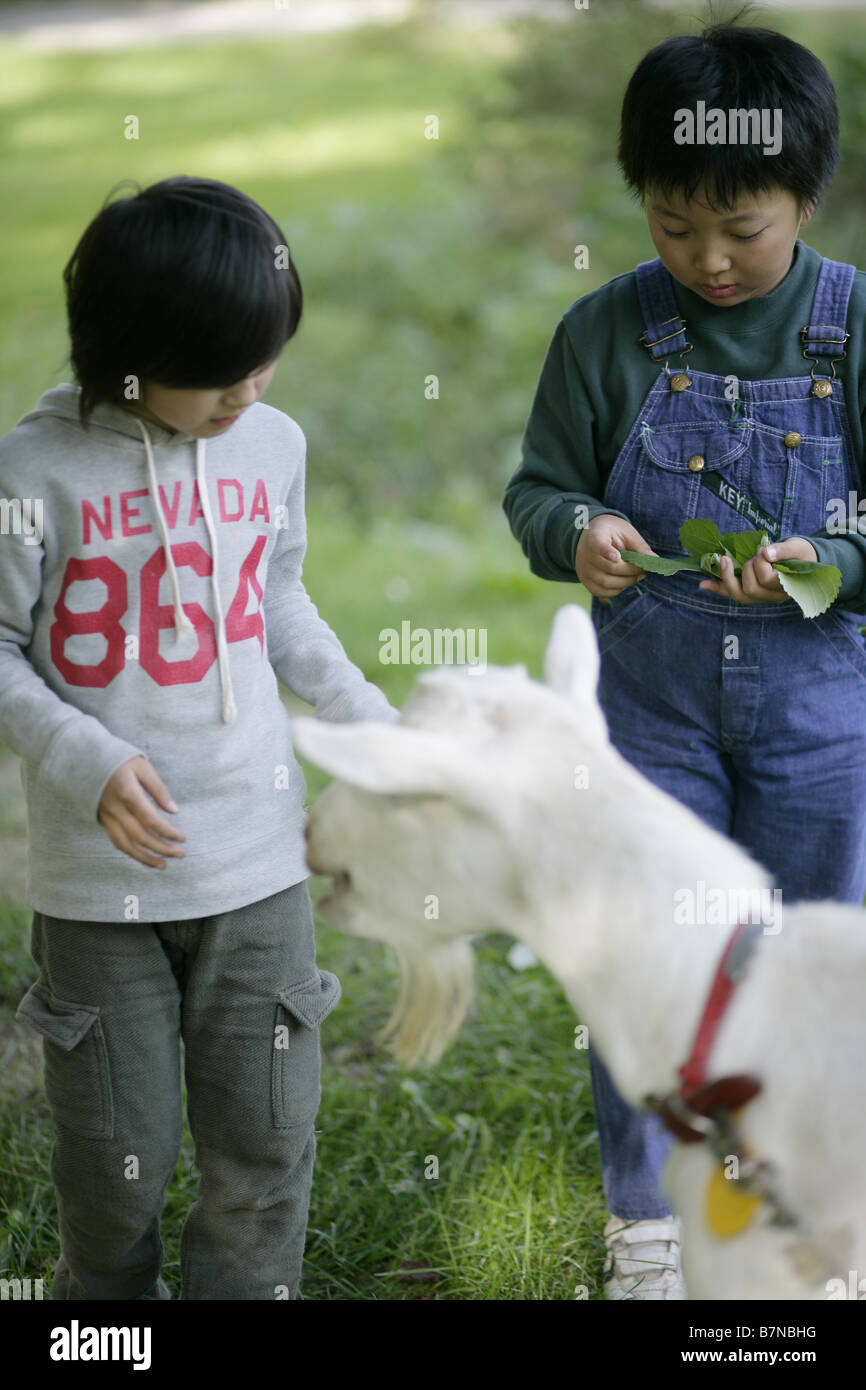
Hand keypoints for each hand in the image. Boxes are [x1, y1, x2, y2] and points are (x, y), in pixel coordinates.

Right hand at [97, 755, 185, 868]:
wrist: (84, 759)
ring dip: (145, 858)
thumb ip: (158, 789)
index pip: (150, 820)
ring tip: (163, 865)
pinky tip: (144, 856)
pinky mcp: (102, 820)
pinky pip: (116, 841)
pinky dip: (131, 852)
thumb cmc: (118, 759)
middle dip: (162, 848)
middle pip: (140, 836)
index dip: (167, 832)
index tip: (182, 838)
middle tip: (181, 854)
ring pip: (125, 844)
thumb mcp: (142, 766)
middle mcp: (115, 809)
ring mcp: (106, 816)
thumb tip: (174, 810)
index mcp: (127, 793)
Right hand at [576, 513, 656, 600]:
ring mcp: (583, 569)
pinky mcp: (584, 580)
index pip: (597, 544)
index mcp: (595, 536)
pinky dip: (615, 590)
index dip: (606, 551)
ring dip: (625, 583)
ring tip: (636, 577)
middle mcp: (585, 553)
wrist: (590, 535)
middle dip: (631, 571)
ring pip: (605, 582)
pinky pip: (600, 591)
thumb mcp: (625, 532)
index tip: (616, 557)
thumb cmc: (611, 533)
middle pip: (609, 567)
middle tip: (643, 570)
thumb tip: (654, 560)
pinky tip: (624, 582)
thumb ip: (638, 545)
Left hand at [698, 536, 818, 604]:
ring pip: (738, 595)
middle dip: (747, 568)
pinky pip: (731, 593)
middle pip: (749, 590)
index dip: (761, 563)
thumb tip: (766, 553)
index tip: (765, 551)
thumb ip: (783, 550)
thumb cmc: (802, 553)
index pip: (767, 579)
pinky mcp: (750, 592)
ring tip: (723, 560)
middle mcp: (772, 596)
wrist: (805, 560)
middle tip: (755, 555)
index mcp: (786, 586)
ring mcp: (760, 597)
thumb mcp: (797, 547)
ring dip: (727, 578)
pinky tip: (702, 585)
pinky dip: (717, 588)